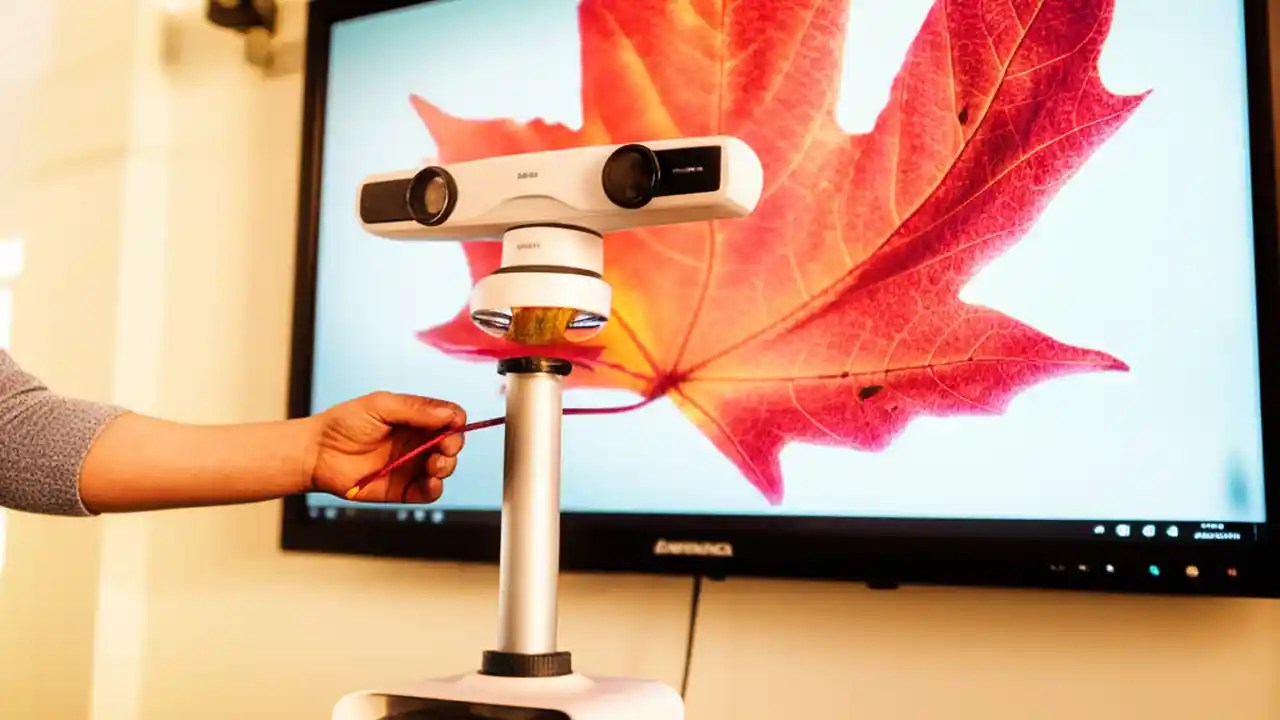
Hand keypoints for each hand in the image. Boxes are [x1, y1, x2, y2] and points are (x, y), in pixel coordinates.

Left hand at [307, 391, 466, 503]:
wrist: (317, 453)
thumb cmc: (343, 424)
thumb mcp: (381, 405)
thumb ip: (416, 409)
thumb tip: (450, 414)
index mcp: (414, 419)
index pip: (448, 419)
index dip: (455, 423)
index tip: (453, 425)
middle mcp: (416, 442)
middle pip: (451, 444)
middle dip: (453, 446)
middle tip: (444, 448)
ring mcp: (411, 466)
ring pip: (444, 469)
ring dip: (446, 467)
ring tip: (433, 465)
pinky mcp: (403, 489)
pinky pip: (428, 493)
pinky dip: (435, 489)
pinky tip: (430, 482)